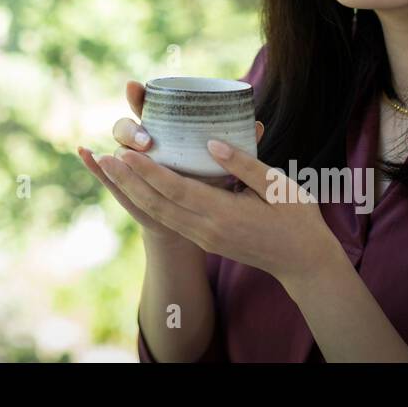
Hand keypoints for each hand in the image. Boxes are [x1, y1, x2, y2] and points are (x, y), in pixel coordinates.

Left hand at [86, 121, 339, 287]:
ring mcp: (204, 238)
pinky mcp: (205, 241)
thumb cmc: (297, 218)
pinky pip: (169, 220)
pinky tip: (137, 187)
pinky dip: (148, 203)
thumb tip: (212, 143)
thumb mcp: (276, 185)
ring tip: (110, 170)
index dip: (148, 171)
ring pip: (159, 215)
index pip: (176, 190)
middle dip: (128, 180)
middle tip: (104, 156)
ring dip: (132, 192)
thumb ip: (243, 164)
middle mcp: (207, 230)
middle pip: (158, 204)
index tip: (125, 152)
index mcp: (223, 215)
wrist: (304, 263)